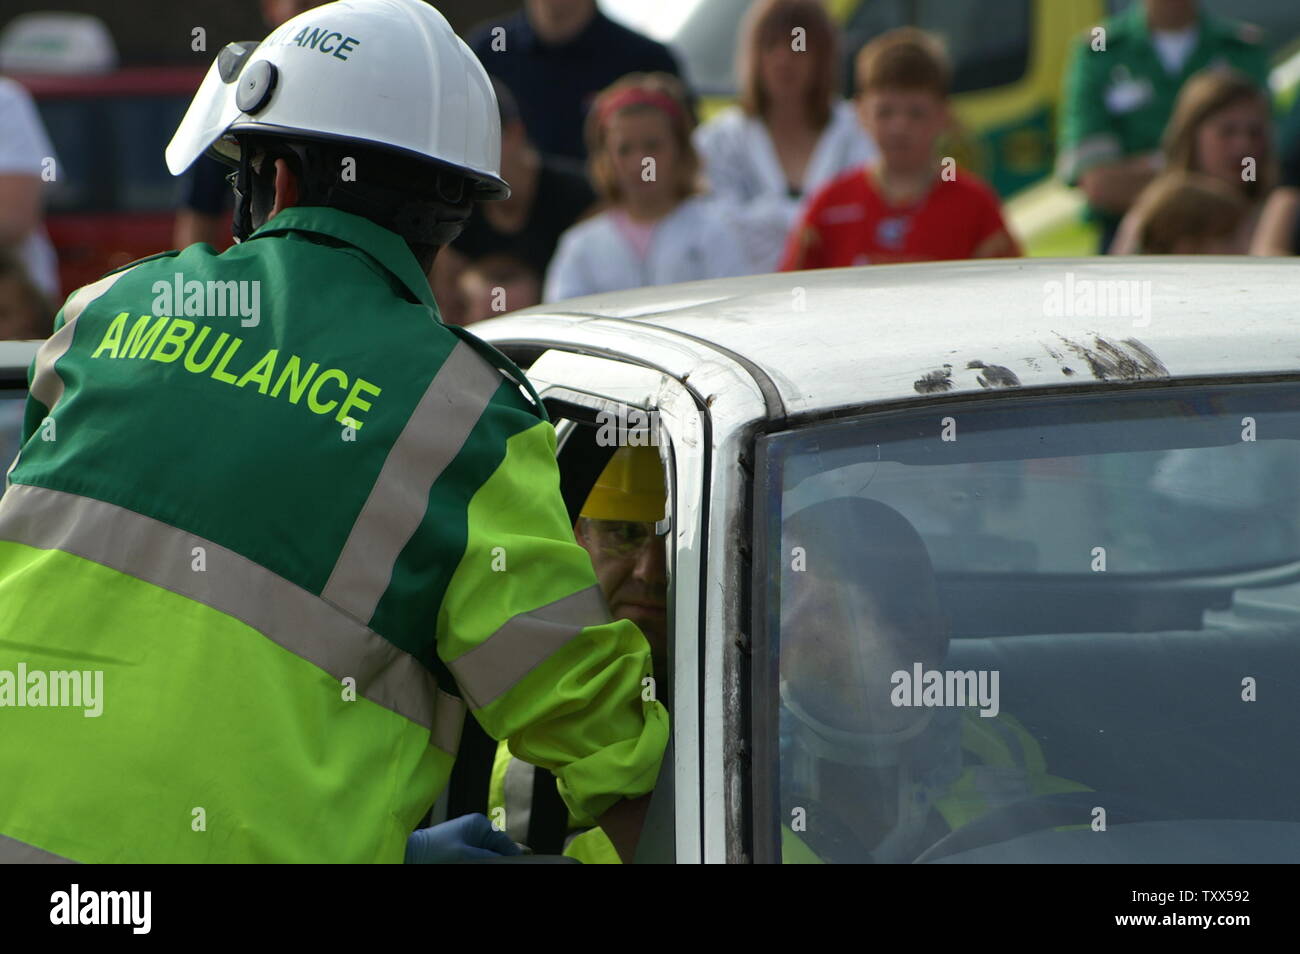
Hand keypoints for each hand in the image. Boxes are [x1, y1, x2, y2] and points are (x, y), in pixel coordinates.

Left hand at [404, 813, 522, 862]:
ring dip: (490, 861)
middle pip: (497, 851)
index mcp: (480, 824)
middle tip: (509, 865)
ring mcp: (469, 842)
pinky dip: (480, 862)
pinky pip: (478, 858)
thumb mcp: (466, 855)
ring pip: (488, 857)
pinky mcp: (462, 852)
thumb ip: (489, 857)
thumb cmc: (436, 851)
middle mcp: (477, 831)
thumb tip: (509, 859)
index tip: (520, 864)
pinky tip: (479, 864)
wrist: (410, 855)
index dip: (512, 856)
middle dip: (499, 860)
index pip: (505, 843)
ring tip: (485, 863)